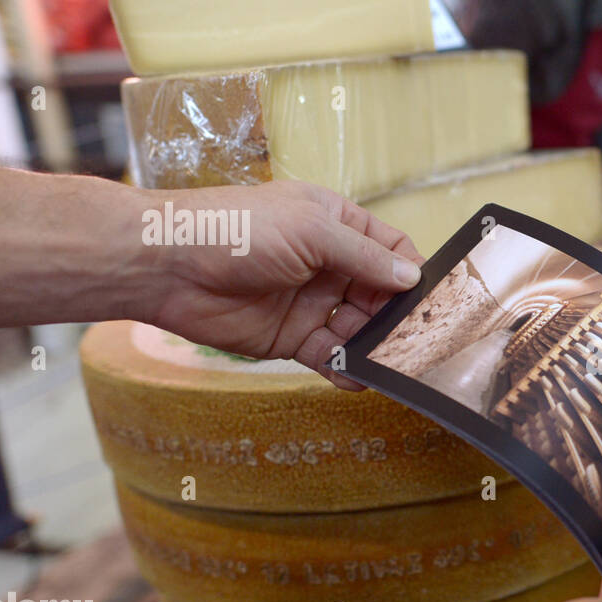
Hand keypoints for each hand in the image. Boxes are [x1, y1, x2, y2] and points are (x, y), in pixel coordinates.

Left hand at [143, 181, 421, 390]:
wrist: (168, 265)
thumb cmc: (235, 229)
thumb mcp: (311, 232)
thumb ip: (364, 257)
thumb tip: (412, 276)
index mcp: (334, 224)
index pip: (389, 247)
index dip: (412, 270)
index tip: (434, 295)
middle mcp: (327, 263)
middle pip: (380, 292)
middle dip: (398, 315)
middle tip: (418, 337)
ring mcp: (311, 301)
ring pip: (359, 328)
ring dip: (376, 345)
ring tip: (393, 362)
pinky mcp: (291, 337)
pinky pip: (331, 356)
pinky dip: (348, 368)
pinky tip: (360, 377)